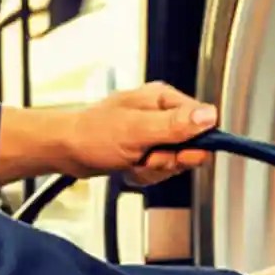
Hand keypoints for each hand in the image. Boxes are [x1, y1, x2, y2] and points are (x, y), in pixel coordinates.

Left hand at [61, 82, 218, 185]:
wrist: (65, 151)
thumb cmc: (92, 134)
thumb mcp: (138, 130)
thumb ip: (175, 125)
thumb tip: (209, 116)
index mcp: (163, 99)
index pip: (203, 121)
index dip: (194, 143)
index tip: (178, 153)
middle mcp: (161, 114)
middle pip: (190, 146)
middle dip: (168, 160)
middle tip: (147, 157)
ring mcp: (153, 133)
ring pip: (174, 162)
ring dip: (153, 169)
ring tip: (133, 161)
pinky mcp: (145, 150)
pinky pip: (159, 170)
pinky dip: (144, 174)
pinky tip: (129, 167)